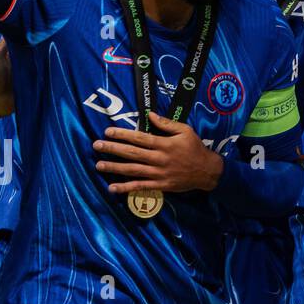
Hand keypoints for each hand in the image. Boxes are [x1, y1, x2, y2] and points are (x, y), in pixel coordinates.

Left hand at [94, 111, 224, 193]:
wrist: (207, 171)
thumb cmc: (195, 148)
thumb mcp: (186, 131)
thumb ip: (167, 124)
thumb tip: (150, 115)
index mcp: (164, 144)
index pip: (139, 138)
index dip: (122, 134)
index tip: (108, 131)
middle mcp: (159, 159)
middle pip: (132, 153)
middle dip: (113, 149)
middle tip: (97, 145)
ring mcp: (158, 173)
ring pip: (132, 170)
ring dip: (114, 168)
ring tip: (99, 165)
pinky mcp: (160, 185)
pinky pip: (140, 187)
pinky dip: (126, 188)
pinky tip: (112, 188)